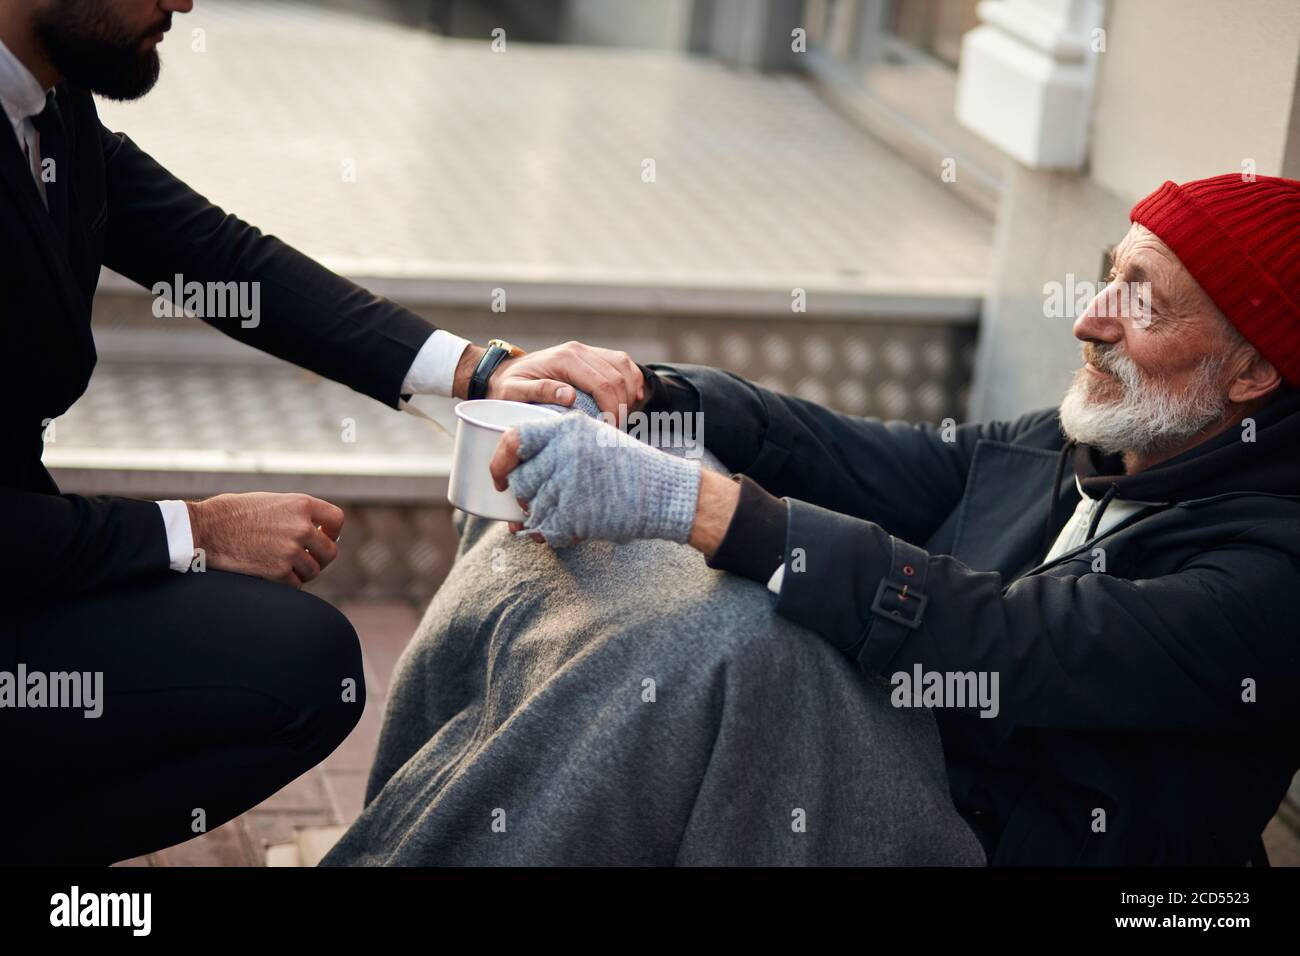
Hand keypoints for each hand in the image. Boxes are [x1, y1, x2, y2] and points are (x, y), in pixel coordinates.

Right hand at [186, 492, 342, 586]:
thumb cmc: (231, 513)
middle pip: (330, 551)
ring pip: (313, 571)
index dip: (333, 531)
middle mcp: (301, 527)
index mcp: (301, 504)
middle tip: (309, 560)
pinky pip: (295, 584)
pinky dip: (287, 583)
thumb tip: (314, 529)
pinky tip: (274, 576)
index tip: (325, 537)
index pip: (337, 519)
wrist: (204, 528)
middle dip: (320, 558)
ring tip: (285, 567)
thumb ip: (295, 513)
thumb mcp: (270, 502)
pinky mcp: (277, 571)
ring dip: (302, 572)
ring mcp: (291, 550)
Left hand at [454, 340, 646, 425]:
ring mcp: (587, 350)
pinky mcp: (592, 355)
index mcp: (564, 359)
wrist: (504, 372)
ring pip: (624, 368)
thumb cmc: (508, 387)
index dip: (612, 409)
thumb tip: (569, 396)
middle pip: (617, 378)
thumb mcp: (514, 392)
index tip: (610, 430)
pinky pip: (622, 363)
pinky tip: (630, 399)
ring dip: (629, 393)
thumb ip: (539, 392)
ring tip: (621, 417)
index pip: (602, 384)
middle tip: (615, 430)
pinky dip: (631, 380)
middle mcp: (579, 350)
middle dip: (621, 406)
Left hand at [489, 412, 700, 548]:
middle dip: (527, 498)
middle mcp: (564, 451)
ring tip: (570, 516)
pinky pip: (548, 531)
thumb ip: (557, 448)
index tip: (500, 479)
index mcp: (567, 428)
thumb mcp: (593, 439)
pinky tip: (576, 530)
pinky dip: (557, 536)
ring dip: (545, 519)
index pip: (513, 440)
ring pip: (533, 509)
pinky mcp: (575, 513)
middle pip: (521, 481)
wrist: (664, 491)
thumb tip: (513, 477)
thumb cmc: (629, 468)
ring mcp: (569, 483)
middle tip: (546, 504)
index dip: (499, 463)